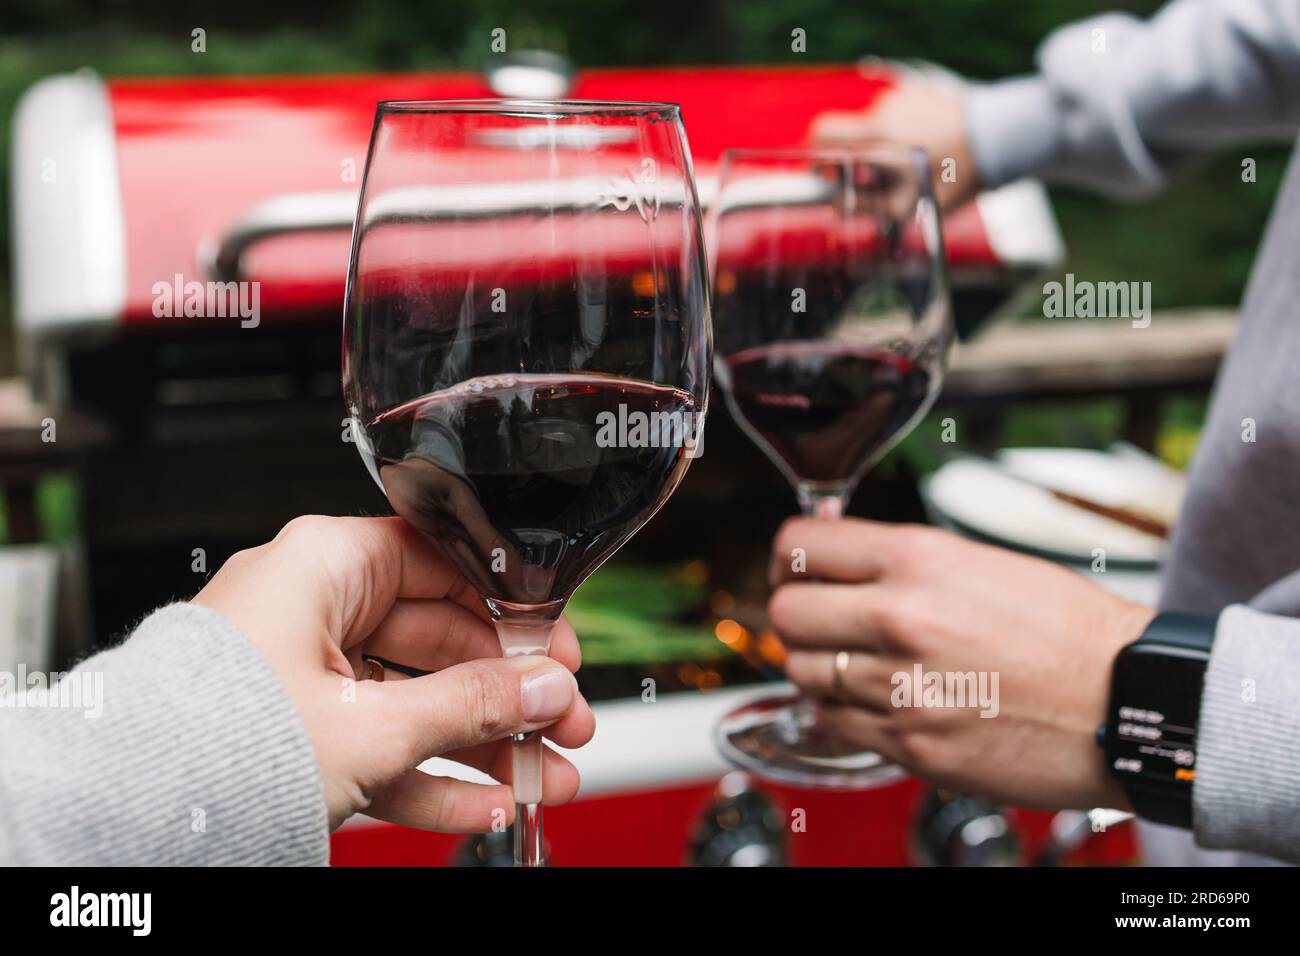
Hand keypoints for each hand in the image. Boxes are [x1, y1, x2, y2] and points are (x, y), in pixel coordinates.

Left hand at [194, 515, 594, 830]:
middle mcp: (313, 604)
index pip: (446, 567)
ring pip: (413, 698)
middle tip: (559, 726)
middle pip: (438, 640)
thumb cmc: (215, 740)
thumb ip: (471, 704)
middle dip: (506, 695)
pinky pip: (376, 739)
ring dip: (479, 743)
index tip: (555, 652)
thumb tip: (542, 689)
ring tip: (536, 779)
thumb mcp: (372, 724)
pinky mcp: (293, 723)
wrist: (121, 813)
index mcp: (326, 564)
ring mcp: (301, 667)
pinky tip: (479, 801)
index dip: (511, 613)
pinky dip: (426, 772)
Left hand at [768, 518, 1153, 809]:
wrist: (1127, 701)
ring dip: (818, 666)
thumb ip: (901, 562)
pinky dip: (841, 712)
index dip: (787, 558)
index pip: (797, 547)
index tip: (794, 568)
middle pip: (785, 613)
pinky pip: (833, 723)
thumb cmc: (1068, 631)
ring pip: (802, 671)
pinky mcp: (909, 745)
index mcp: (918, 560)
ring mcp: (900, 688)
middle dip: (798, 614)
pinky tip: (874, 702)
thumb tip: (841, 562)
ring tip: (854, 664)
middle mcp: (900, 618)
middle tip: (820, 620)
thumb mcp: (979, 562)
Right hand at [810, 73, 979, 209]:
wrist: (998, 140)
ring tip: (908, 167)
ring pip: (872, 128)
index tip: (825, 175)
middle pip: (847, 136)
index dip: (815, 156)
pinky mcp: (915, 93)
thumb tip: (834, 208)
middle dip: (853, 160)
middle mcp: (883, 110)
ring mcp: (900, 98)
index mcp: (876, 136)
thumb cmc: (955, 176)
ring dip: (880, 148)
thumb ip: (865, 207)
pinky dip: (898, 134)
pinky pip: (893, 116)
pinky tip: (922, 149)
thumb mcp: (908, 205)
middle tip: (874, 181)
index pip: (821, 134)